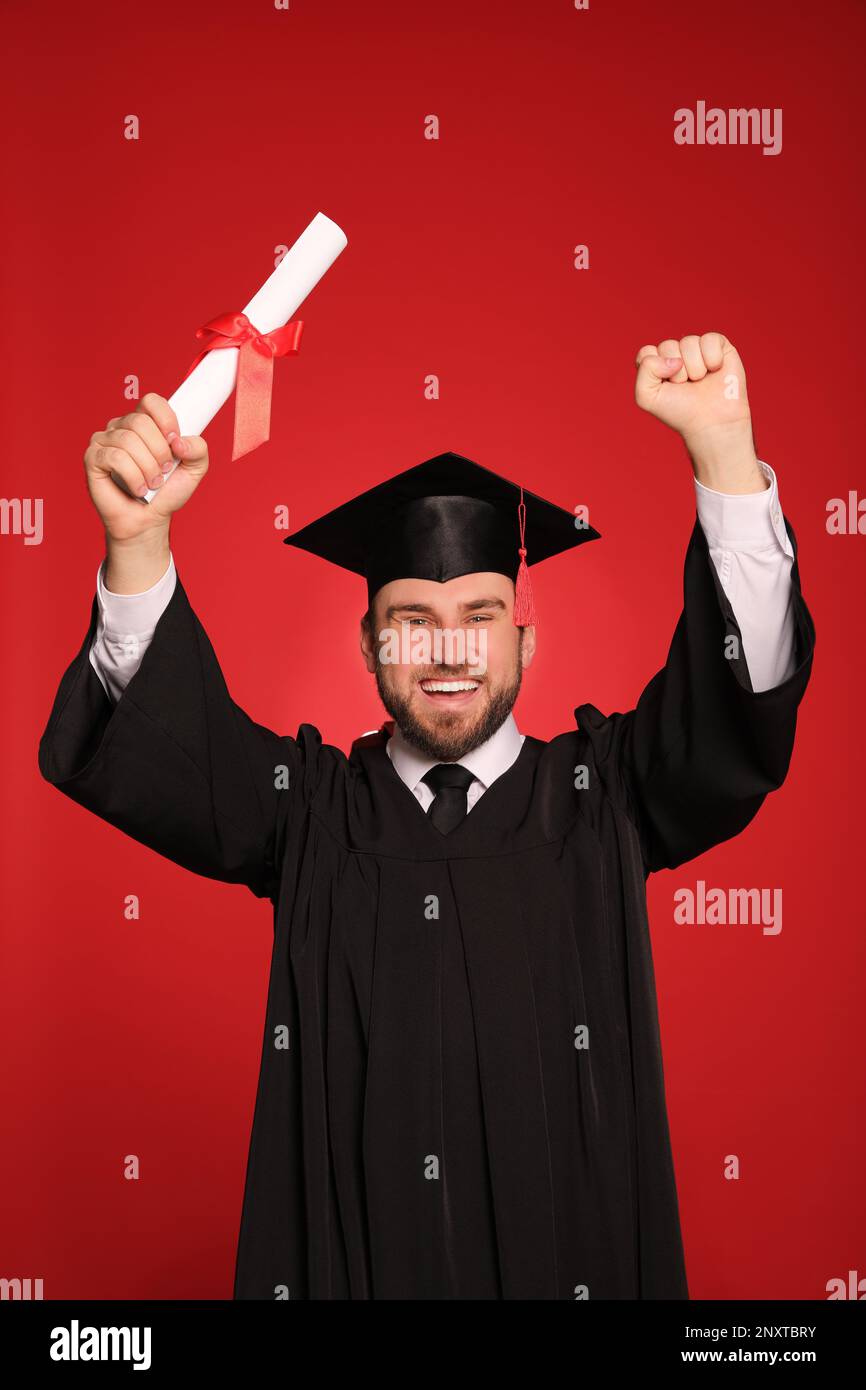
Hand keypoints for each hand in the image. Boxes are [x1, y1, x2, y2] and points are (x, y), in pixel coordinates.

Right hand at [84, 392, 208, 541]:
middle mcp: (121, 427)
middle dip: (159, 451)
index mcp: (145, 423)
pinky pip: (115, 458)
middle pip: (140, 422)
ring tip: (152, 483)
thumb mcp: (194, 470)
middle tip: (164, 471)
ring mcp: (104, 441)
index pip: (151, 401)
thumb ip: (199, 449)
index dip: (166, 419)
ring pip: (128, 441)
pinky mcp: (93, 458)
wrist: (148, 520)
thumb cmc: (167, 492)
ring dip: (147, 468)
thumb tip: (179, 441)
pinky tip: (137, 488)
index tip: (175, 441)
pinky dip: (133, 477)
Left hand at [634, 333, 763, 492]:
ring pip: (689, 342)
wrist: (712, 423)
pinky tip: (715, 370)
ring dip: (695, 367)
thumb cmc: (680, 412)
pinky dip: (712, 358)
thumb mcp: (647, 397)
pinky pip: (710, 339)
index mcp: (656, 365)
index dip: (655, 370)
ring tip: (700, 381)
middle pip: (667, 346)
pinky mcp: (719, 347)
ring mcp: (697, 349)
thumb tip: (675, 358)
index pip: (646, 353)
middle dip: (676, 372)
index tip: (666, 388)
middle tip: (685, 386)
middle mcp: (676, 355)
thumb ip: (645, 370)